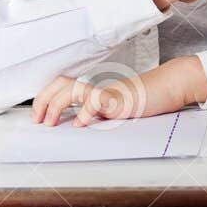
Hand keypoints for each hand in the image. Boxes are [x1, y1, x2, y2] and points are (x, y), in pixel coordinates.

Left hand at [31, 55, 206, 126]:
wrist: (169, 87)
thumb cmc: (145, 100)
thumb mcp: (115, 109)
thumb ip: (99, 113)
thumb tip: (79, 124)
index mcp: (94, 91)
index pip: (62, 85)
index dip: (45, 98)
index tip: (38, 115)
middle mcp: (97, 88)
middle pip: (61, 83)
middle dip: (43, 100)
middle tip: (38, 120)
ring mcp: (107, 93)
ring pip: (73, 89)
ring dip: (56, 105)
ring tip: (50, 122)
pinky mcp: (119, 99)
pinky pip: (97, 101)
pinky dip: (85, 112)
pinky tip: (81, 123)